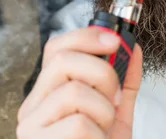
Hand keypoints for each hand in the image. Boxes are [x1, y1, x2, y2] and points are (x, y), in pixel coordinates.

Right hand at [16, 26, 142, 138]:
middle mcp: (33, 106)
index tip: (115, 41)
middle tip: (115, 97)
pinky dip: (98, 134)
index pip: (56, 48)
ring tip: (103, 129)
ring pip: (73, 92)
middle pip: (62, 61)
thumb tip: (132, 48)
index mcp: (48, 92)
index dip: (86, 36)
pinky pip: (78, 124)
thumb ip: (124, 81)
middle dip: (102, 73)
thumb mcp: (117, 113)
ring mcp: (32, 127)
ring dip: (103, 110)